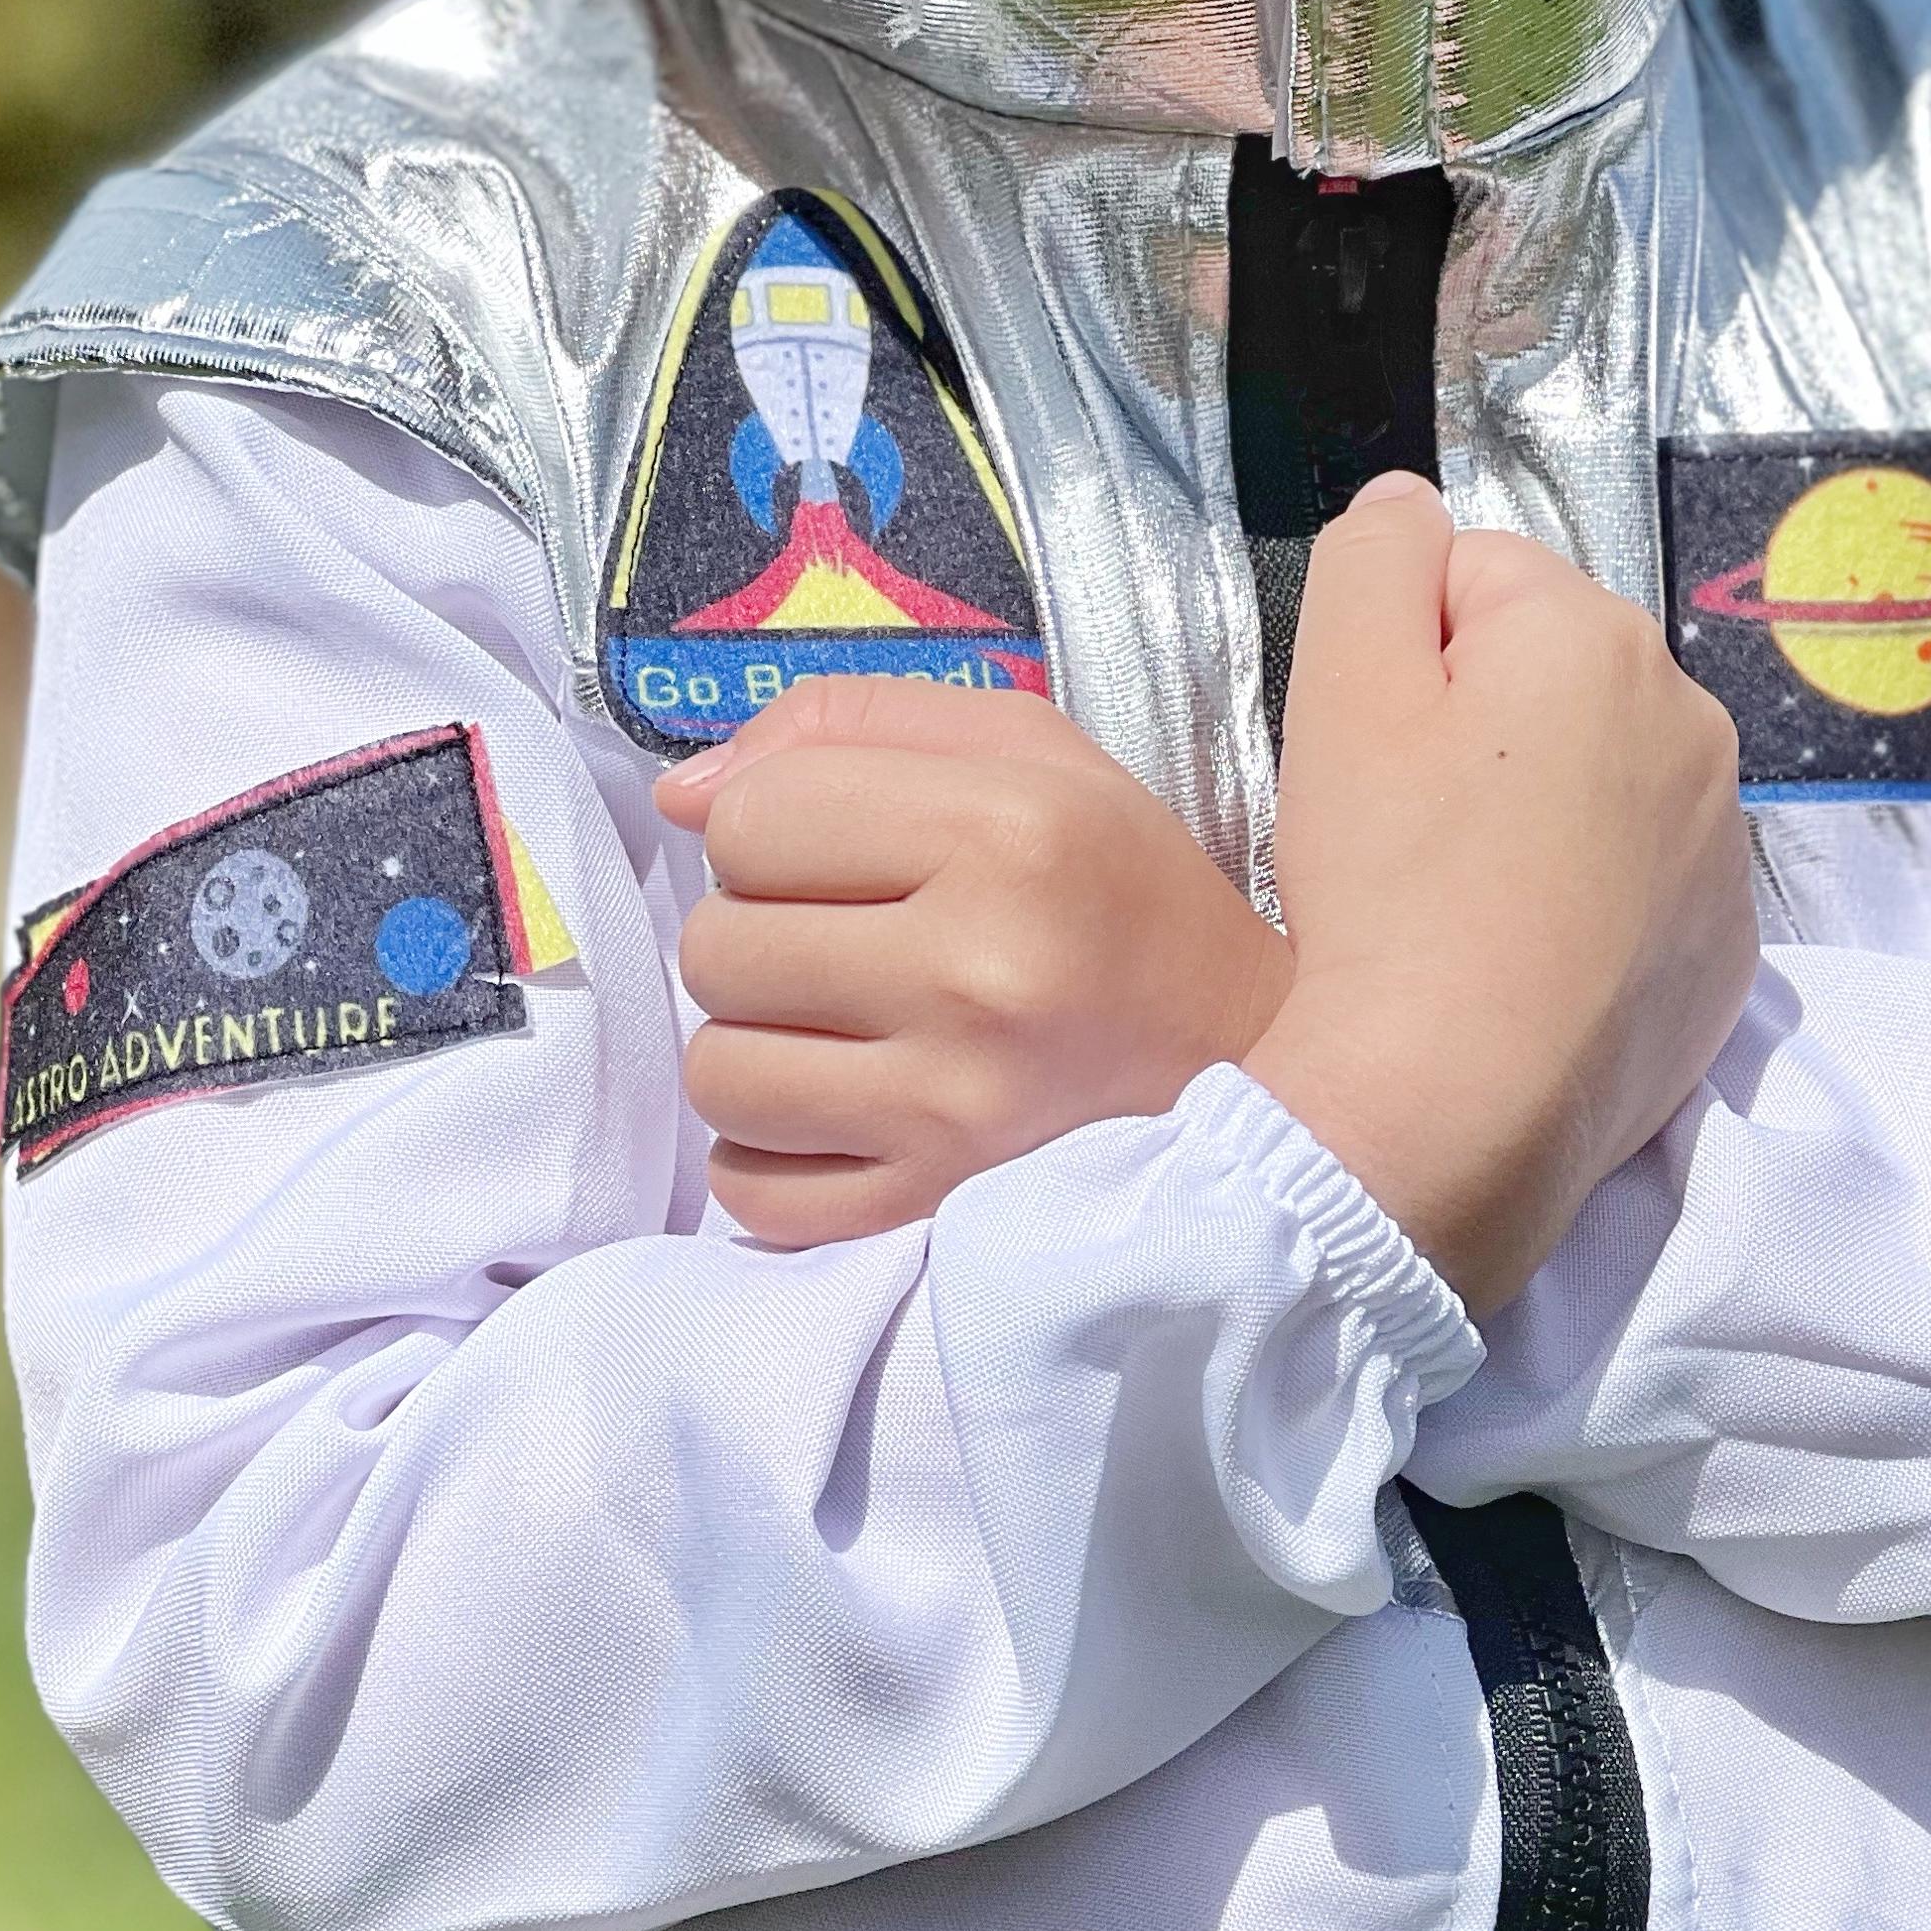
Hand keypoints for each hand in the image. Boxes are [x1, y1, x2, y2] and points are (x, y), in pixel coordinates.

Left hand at [660, 679, 1293, 1245]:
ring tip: (829, 1035)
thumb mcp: (1029, 754)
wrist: (1246, 1059)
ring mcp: (955, 1108)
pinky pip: (757, 1194)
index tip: (842, 858)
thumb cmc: (1122, 892)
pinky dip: (768, 1159)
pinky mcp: (938, 1205)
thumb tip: (684, 795)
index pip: (750, 824)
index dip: (772, 832)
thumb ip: (852, 725)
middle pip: (718, 950)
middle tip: (842, 948)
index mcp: (1005, 833)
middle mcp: (978, 973)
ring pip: (721, 1077)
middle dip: (758, 940)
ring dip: (752, 1052)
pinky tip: (831, 1117)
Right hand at [1247, 476, 1757, 1314]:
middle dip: (1479, 735)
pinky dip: (1587, 912)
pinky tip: (1523, 969)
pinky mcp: (1724, 952)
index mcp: (1595, 635)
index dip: (1397, 662)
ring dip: (1538, 820)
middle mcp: (1691, 719)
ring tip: (1465, 914)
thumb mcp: (1339, 689)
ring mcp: (1721, 844)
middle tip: (1408, 842)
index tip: (1370, 760)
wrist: (1458, 1111)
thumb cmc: (1391, 895)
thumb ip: (1372, 557)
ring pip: (1601, 785)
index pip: (1472, 580)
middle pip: (1549, 683)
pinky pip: (1642, 890)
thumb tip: (1409, 507)